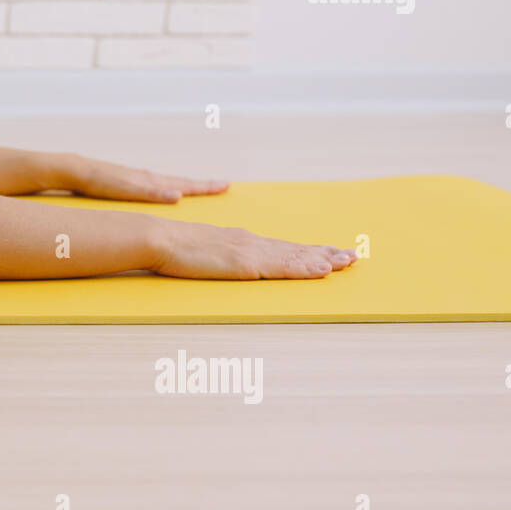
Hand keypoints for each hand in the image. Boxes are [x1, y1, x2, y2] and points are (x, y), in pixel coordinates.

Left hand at [67, 155, 229, 203]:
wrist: (77, 170)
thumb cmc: (100, 182)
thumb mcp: (127, 190)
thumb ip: (152, 193)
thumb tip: (179, 196)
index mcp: (151, 182)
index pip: (184, 185)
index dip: (205, 187)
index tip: (226, 185)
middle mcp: (148, 178)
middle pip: (180, 181)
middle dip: (202, 185)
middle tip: (223, 185)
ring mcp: (138, 179)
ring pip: (168, 183)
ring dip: (185, 186)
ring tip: (199, 188)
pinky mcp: (127, 182)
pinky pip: (154, 185)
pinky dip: (166, 188)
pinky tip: (164, 192)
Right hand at [151, 219, 357, 278]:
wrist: (159, 238)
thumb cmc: (172, 247)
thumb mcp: (201, 252)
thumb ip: (217, 256)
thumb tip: (225, 263)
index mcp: (240, 242)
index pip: (281, 248)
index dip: (307, 252)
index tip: (329, 254)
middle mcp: (251, 243)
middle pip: (295, 250)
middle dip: (324, 254)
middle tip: (351, 257)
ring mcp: (250, 252)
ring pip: (295, 257)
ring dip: (323, 260)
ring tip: (346, 262)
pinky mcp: (245, 263)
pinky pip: (283, 268)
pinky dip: (305, 268)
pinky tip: (322, 270)